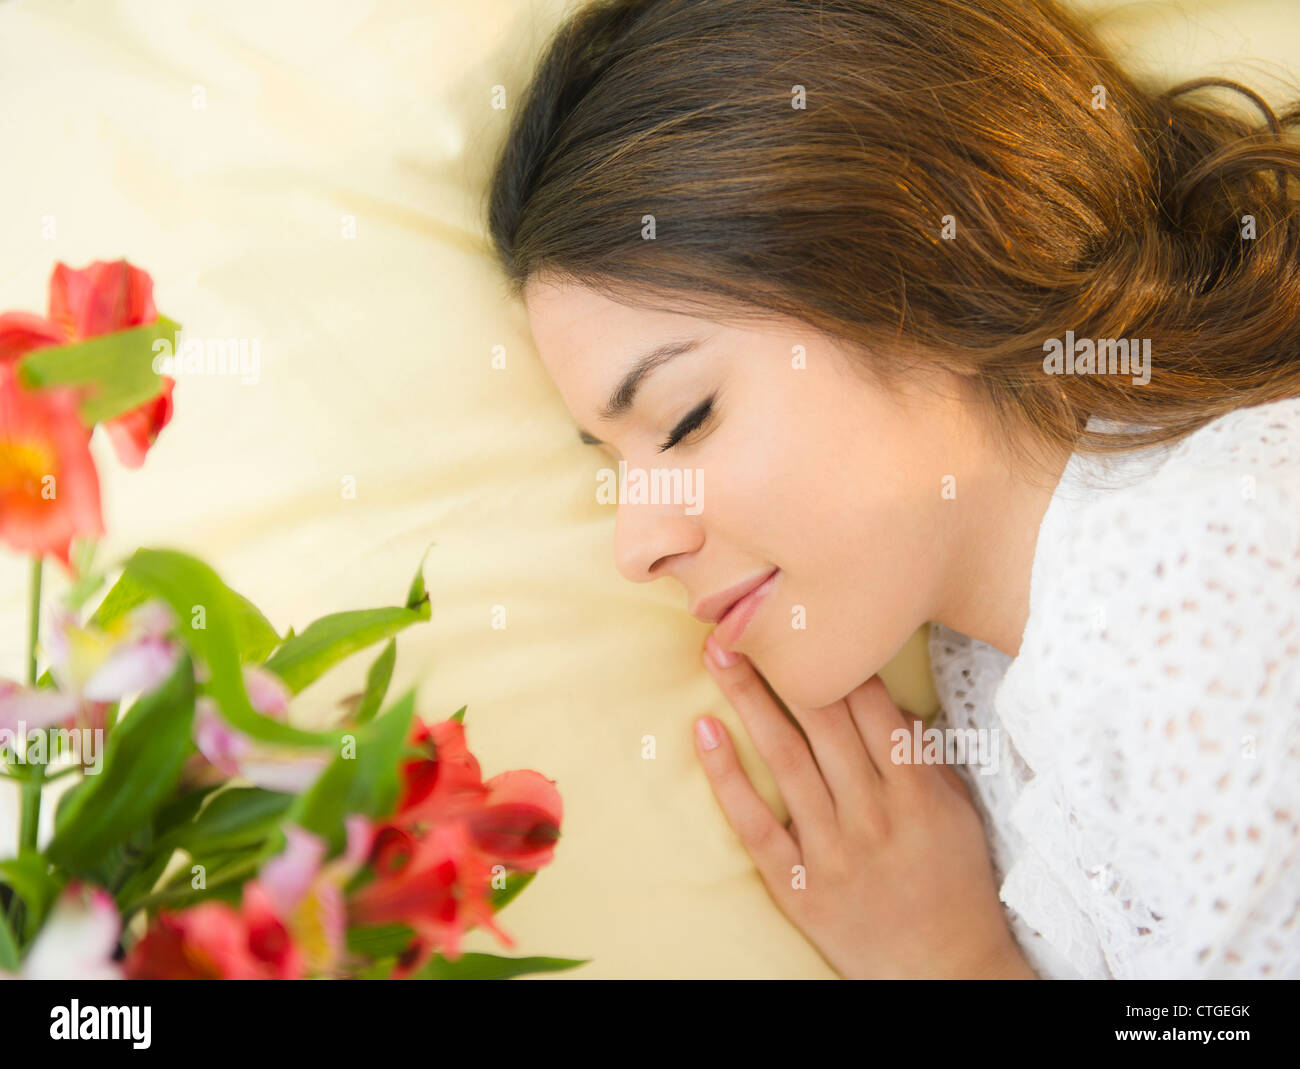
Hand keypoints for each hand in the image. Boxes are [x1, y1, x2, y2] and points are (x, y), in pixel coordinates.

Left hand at [695, 637, 1036, 978]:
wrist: (944, 971)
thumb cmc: (955, 883)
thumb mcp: (956, 811)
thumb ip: (922, 753)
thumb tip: (884, 700)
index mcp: (916, 790)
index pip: (870, 706)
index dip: (834, 657)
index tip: (802, 615)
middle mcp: (872, 813)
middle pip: (821, 722)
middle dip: (781, 663)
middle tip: (741, 617)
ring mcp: (833, 849)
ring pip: (784, 760)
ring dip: (747, 701)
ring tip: (716, 654)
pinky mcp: (799, 884)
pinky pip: (755, 824)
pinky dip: (727, 777)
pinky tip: (704, 733)